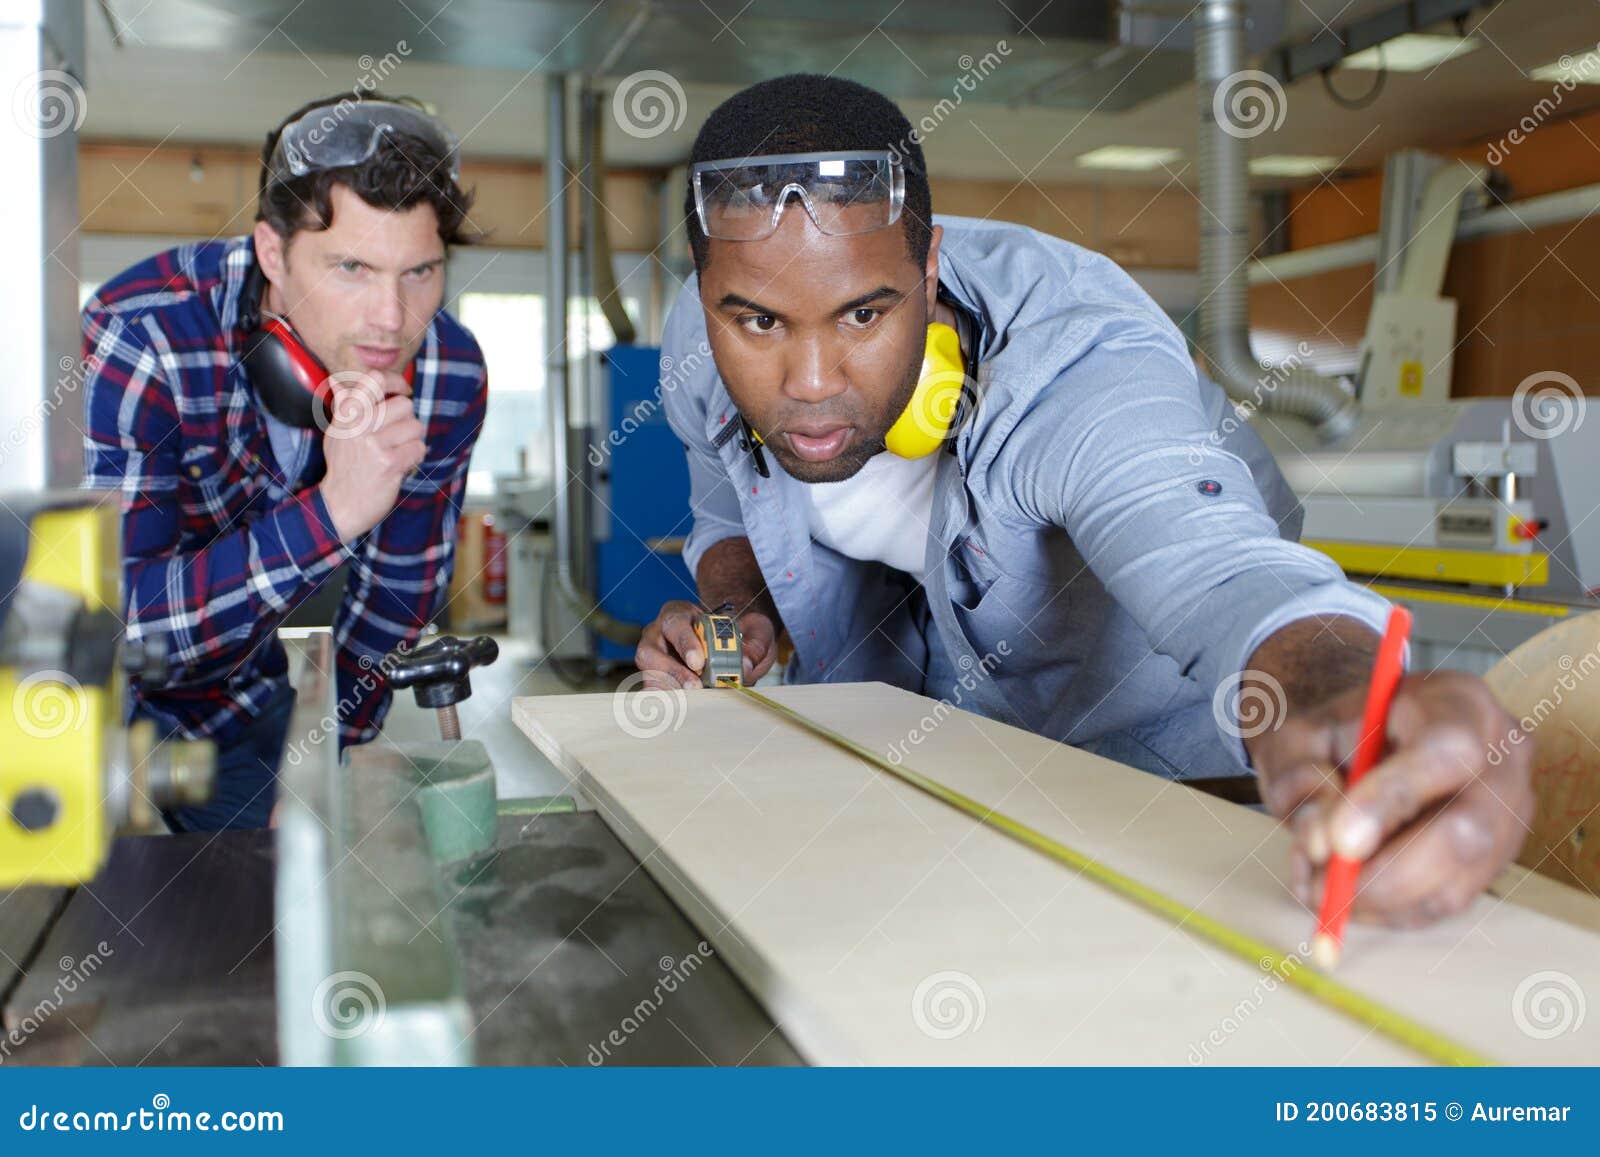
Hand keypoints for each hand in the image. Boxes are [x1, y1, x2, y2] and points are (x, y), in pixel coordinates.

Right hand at [318, 370, 425, 541]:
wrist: (339, 505)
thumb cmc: (343, 467)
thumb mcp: (336, 433)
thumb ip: (344, 407)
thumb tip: (339, 381)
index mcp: (346, 414)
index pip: (375, 379)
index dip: (396, 380)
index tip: (403, 389)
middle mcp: (358, 425)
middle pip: (404, 404)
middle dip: (408, 420)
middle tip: (399, 435)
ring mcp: (373, 444)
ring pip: (416, 426)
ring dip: (413, 440)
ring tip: (399, 450)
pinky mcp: (389, 463)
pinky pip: (419, 448)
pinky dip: (415, 457)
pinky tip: (402, 464)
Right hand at [635, 600, 776, 689]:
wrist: (734, 647)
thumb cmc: (740, 636)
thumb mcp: (756, 632)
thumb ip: (755, 645)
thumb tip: (745, 666)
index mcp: (678, 614)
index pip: (674, 623)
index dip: (684, 643)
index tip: (698, 663)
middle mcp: (659, 634)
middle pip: (650, 651)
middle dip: (672, 672)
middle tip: (695, 686)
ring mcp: (653, 658)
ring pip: (647, 674)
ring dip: (667, 691)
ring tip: (690, 701)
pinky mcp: (655, 680)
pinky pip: (653, 693)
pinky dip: (666, 703)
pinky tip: (681, 710)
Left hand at [1249, 670, 1534, 927]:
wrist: (1359, 742)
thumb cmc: (1332, 736)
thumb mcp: (1297, 737)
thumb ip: (1300, 776)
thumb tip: (1324, 844)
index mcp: (1457, 702)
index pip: (1446, 751)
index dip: (1394, 800)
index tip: (1339, 842)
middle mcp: (1502, 758)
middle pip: (1467, 830)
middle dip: (1385, 873)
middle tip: (1319, 886)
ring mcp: (1509, 816)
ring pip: (1455, 883)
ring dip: (1376, 899)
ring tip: (1317, 884)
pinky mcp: (1494, 862)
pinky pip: (1443, 904)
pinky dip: (1385, 911)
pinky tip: (1344, 892)